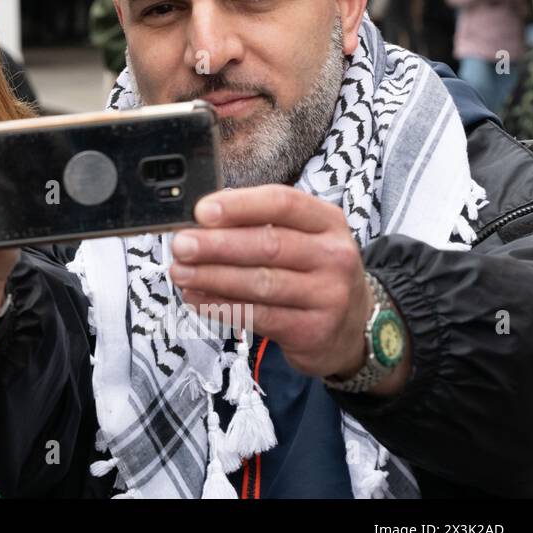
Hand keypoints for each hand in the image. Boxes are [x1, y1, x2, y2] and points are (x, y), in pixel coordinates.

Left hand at [168, 185, 405, 392]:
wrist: (352, 328)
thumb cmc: (312, 273)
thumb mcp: (301, 239)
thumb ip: (257, 226)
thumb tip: (199, 221)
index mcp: (327, 221)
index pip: (283, 203)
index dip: (240, 206)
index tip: (201, 211)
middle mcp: (334, 255)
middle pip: (269, 244)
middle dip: (217, 245)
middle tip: (181, 245)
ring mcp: (328, 295)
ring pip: (261, 283)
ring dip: (213, 277)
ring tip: (180, 273)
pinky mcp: (313, 330)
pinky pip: (259, 316)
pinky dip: (222, 306)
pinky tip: (197, 299)